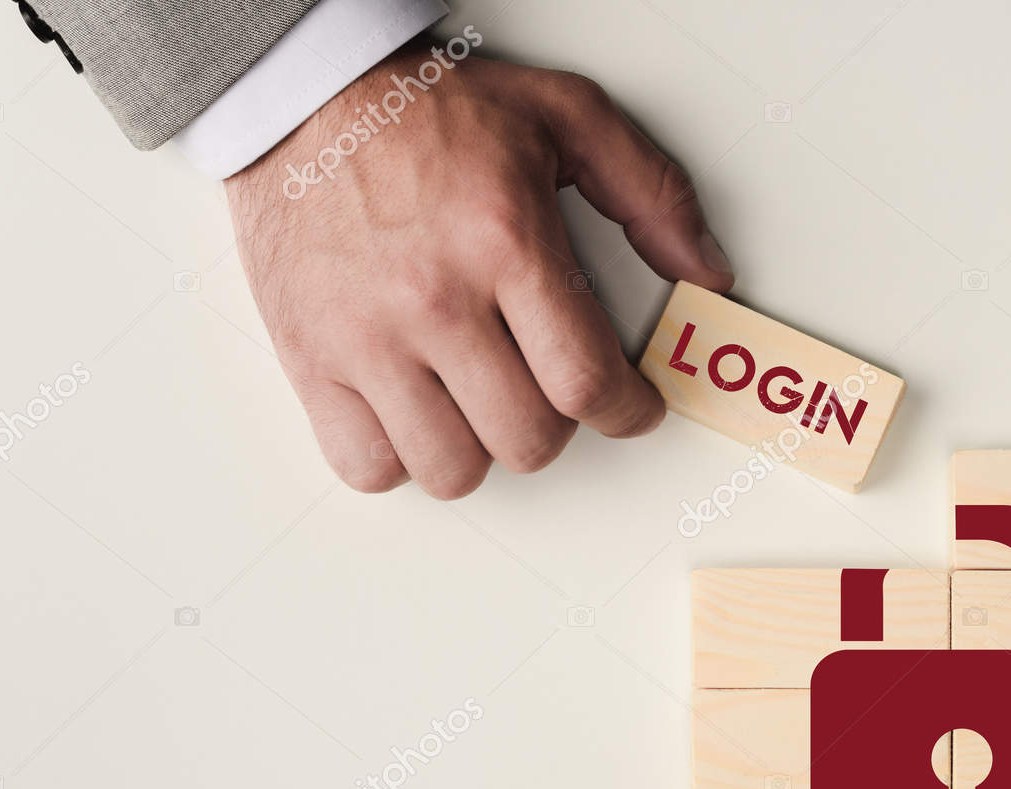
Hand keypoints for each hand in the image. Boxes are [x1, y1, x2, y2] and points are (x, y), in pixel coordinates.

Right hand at [224, 44, 733, 497]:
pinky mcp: (311, 362)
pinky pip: (369, 468)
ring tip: (481, 404)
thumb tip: (707, 272)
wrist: (302, 97)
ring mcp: (366, 339)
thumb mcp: (562, 115)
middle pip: (528, 440)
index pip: (587, 382)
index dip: (628, 412)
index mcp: (504, 241)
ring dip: (481, 449)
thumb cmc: (426, 111)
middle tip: (548, 390)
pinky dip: (399, 460)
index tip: (632, 408)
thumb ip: (650, 192)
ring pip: (452, 469)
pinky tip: (417, 415)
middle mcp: (434, 299)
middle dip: (557, 426)